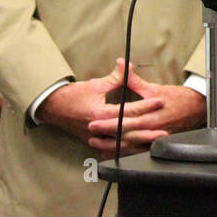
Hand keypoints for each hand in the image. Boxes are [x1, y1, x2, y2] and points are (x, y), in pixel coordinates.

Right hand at [37, 61, 162, 147]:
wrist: (52, 106)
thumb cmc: (73, 95)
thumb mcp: (96, 84)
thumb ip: (116, 78)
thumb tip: (128, 66)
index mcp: (101, 113)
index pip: (129, 110)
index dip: (146, 105)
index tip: (160, 101)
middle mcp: (99, 128)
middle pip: (127, 131)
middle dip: (147, 131)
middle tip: (164, 130)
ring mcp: (95, 137)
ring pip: (121, 143)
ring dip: (138, 144)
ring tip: (154, 143)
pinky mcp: (93, 141)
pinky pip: (111, 148)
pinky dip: (124, 149)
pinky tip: (136, 151)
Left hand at [85, 59, 205, 158]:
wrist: (198, 108)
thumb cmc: (178, 98)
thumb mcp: (154, 88)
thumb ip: (134, 79)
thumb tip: (122, 65)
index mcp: (149, 116)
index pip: (123, 121)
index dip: (106, 123)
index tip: (92, 123)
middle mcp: (150, 130)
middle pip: (123, 137)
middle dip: (105, 138)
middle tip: (90, 137)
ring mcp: (154, 138)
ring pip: (130, 147)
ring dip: (113, 148)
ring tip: (98, 148)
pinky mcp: (157, 142)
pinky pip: (138, 151)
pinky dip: (125, 153)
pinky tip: (115, 153)